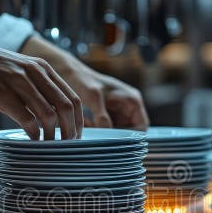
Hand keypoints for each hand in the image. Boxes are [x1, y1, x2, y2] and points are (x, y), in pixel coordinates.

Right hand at [0, 20, 82, 138]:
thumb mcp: (21, 70)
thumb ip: (38, 88)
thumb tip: (52, 116)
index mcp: (44, 69)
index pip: (73, 98)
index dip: (79, 120)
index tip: (76, 136)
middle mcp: (36, 74)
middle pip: (66, 107)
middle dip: (71, 131)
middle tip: (67, 146)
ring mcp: (20, 84)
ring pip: (49, 116)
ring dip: (52, 136)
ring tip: (48, 146)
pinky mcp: (3, 95)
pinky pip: (27, 120)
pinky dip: (34, 135)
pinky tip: (31, 141)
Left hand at [21, 36, 149, 129]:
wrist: (69, 73)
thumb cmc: (84, 80)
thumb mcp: (94, 97)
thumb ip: (101, 116)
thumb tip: (107, 133)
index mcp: (133, 100)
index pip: (142, 127)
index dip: (130, 136)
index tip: (113, 139)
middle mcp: (129, 106)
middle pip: (129, 131)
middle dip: (115, 135)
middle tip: (99, 136)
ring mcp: (118, 110)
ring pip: (117, 131)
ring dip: (105, 133)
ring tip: (91, 128)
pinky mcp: (108, 113)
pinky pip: (107, 127)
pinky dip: (98, 129)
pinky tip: (87, 124)